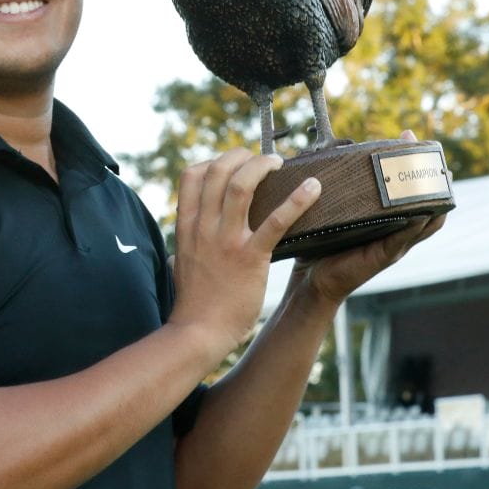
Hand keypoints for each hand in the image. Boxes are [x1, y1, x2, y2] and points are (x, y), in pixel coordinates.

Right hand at [168, 148, 321, 353]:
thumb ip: (181, 253)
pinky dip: (298, 200)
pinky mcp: (250, 257)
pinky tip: (314, 188)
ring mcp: (226, 240)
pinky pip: (275, 221)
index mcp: (187, 226)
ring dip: (263, 166)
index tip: (232, 163)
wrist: (198, 332)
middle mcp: (204, 226)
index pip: (191, 174)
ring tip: (279, 164)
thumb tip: (175, 255)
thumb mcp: (179, 267)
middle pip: (218, 170)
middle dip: (241, 155)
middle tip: (261, 159)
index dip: (213, 160)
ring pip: (241, 185)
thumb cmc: (193, 303)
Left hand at [289, 130, 445, 305]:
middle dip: (433, 179)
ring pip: (426, 222)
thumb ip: (335, 189)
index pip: (411, 192)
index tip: (411, 138)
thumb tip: (323, 155)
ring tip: (439, 179)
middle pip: (428, 205)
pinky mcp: (383, 257)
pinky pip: (404, 239)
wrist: (312, 279)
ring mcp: (394, 245)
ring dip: (433, 200)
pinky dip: (415, 226)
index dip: (415, 166)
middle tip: (430, 154)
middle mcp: (397, 232)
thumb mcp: (334, 212)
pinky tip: (420, 212)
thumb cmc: (321, 245)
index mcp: (388, 220)